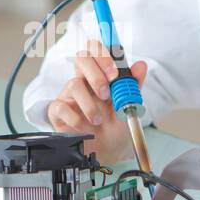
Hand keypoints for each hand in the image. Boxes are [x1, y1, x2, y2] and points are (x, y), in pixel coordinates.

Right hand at [46, 38, 147, 164]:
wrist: (108, 150)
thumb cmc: (115, 124)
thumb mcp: (129, 106)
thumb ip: (133, 85)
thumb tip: (141, 65)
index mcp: (100, 74)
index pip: (95, 49)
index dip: (103, 54)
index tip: (115, 71)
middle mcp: (83, 80)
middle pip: (81, 58)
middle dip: (96, 74)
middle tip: (106, 93)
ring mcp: (69, 95)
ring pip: (73, 84)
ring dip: (89, 104)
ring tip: (98, 119)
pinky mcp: (58, 112)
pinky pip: (60, 106)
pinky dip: (75, 118)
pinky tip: (84, 126)